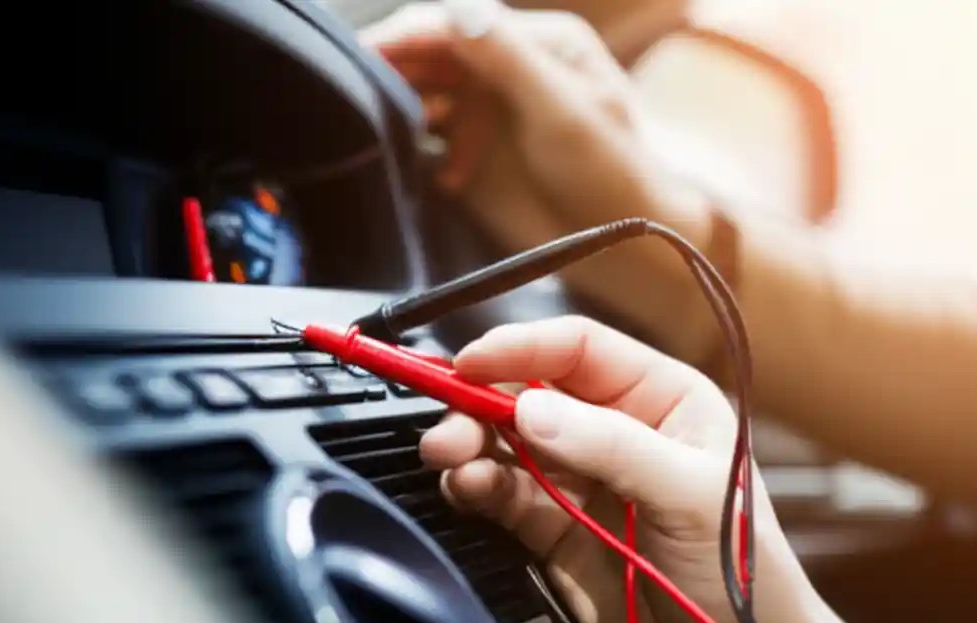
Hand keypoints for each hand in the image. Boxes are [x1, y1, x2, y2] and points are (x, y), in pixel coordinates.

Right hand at [365, 1, 720, 359]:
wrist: (628, 245)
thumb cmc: (615, 173)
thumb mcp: (566, 112)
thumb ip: (511, 61)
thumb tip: (459, 9)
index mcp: (539, 43)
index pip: (458, 23)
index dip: (407, 34)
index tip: (364, 53)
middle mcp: (509, 68)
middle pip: (433, 53)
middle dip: (392, 67)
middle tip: (347, 87)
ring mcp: (492, 112)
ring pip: (426, 93)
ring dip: (399, 106)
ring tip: (376, 127)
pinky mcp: (478, 154)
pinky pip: (430, 138)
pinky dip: (413, 146)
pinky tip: (411, 162)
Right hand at [419, 316, 811, 622]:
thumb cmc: (740, 569)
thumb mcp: (688, 494)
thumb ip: (610, 446)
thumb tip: (530, 408)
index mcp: (662, 398)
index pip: (580, 350)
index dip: (522, 347)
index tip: (471, 361)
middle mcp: (615, 429)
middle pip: (530, 392)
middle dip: (482, 401)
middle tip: (448, 422)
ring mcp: (580, 479)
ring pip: (507, 442)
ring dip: (471, 444)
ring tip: (449, 457)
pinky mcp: (553, 528)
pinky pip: (503, 492)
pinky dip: (476, 486)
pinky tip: (466, 487)